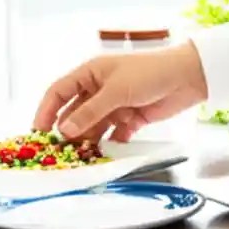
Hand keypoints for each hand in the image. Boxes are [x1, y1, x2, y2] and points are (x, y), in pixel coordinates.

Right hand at [32, 41, 209, 142]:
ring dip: (88, 140)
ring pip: (94, 126)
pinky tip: (107, 153)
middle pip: (75, 112)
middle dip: (68, 131)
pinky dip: (110, 143)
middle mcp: (100, 88)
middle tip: (59, 151)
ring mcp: (115, 103)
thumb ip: (90, 112)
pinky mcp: (131, 117)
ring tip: (82, 156)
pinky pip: (114, 134)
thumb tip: (64, 129)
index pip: (59, 91)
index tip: (38, 132)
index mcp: (91, 73)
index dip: (46, 111)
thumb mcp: (116, 91)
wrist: (189, 76)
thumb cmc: (151, 72)